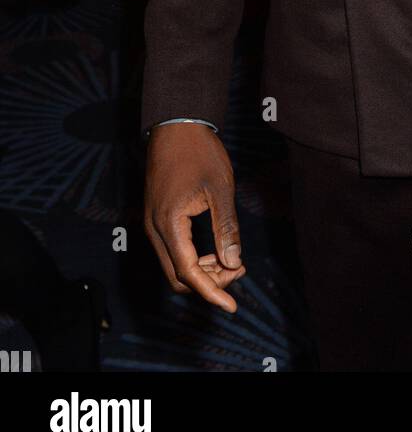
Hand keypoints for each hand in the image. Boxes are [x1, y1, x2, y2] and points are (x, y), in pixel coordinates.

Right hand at [144, 123, 245, 311]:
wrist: (176, 124)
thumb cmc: (199, 152)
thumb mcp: (220, 188)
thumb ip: (226, 228)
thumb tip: (234, 263)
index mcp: (169, 224)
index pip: (189, 273)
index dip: (211, 293)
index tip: (232, 307)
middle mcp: (154, 229)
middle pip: (177, 277)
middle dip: (208, 282)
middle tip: (238, 270)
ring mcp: (151, 223)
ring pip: (173, 265)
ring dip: (201, 270)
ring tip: (232, 259)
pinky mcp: (156, 217)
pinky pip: (171, 250)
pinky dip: (193, 257)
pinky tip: (215, 249)